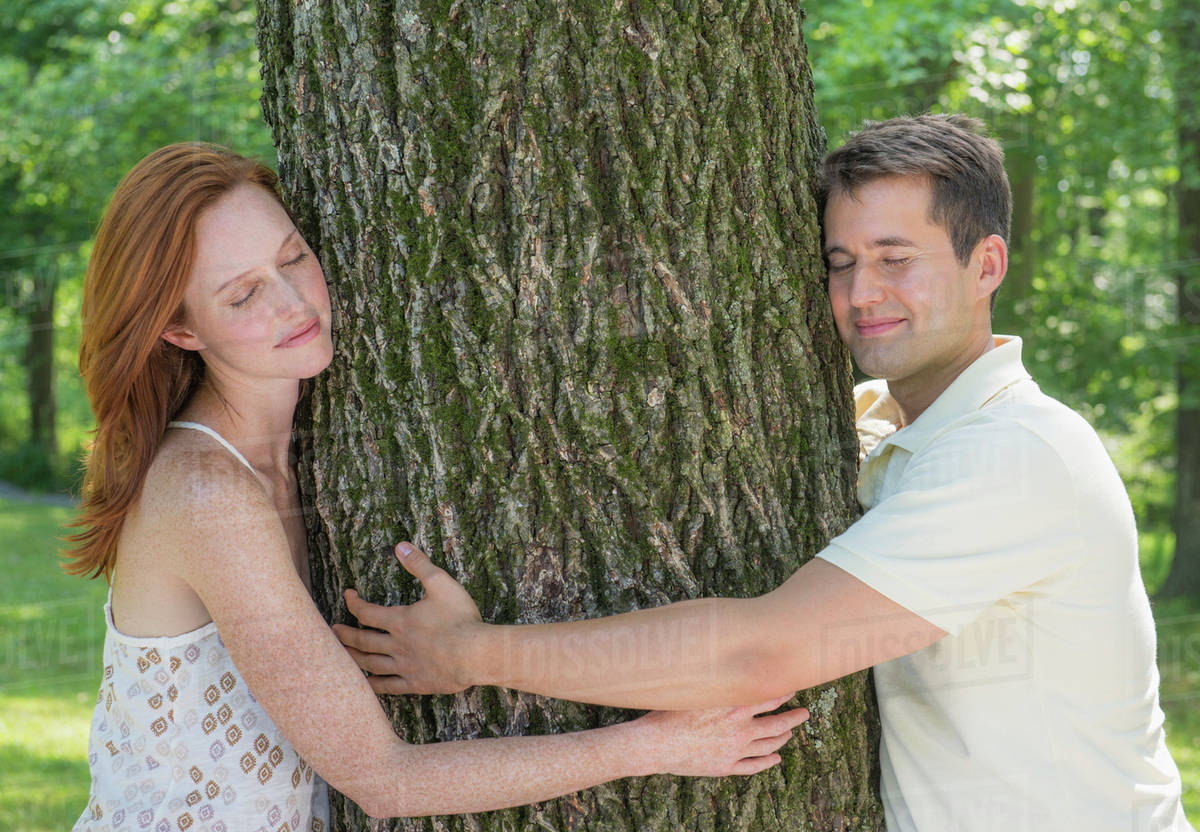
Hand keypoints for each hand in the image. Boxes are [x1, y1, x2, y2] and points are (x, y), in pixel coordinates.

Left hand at [333, 542, 482, 694]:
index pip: (366, 612)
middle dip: (345, 634)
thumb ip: (419, 565)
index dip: (353, 603)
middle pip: (362, 640)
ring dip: (353, 658)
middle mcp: (397, 645)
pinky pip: (387, 687)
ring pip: (370, 664)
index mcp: (400, 621)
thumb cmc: (460, 618)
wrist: (476, 653)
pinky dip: (373, 685)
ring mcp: (404, 666)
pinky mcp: (415, 683)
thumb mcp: (441, 583)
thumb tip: (400, 546)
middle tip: (334, 630)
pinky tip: (365, 684)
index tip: (348, 595)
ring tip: (341, 655)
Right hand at [637, 694, 808, 776]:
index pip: (770, 698)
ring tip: (790, 734)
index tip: (794, 686)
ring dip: (783, 739)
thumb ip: (718, 680)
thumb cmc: (671, 710)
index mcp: (735, 707)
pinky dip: (768, 762)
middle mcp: (740, 729)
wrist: (655, 743)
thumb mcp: (697, 689)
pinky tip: (775, 759)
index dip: (785, 692)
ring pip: (768, 746)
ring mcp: (735, 751)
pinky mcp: (725, 767)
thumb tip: (728, 658)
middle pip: (777, 724)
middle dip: (794, 718)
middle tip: (805, 713)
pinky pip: (754, 766)